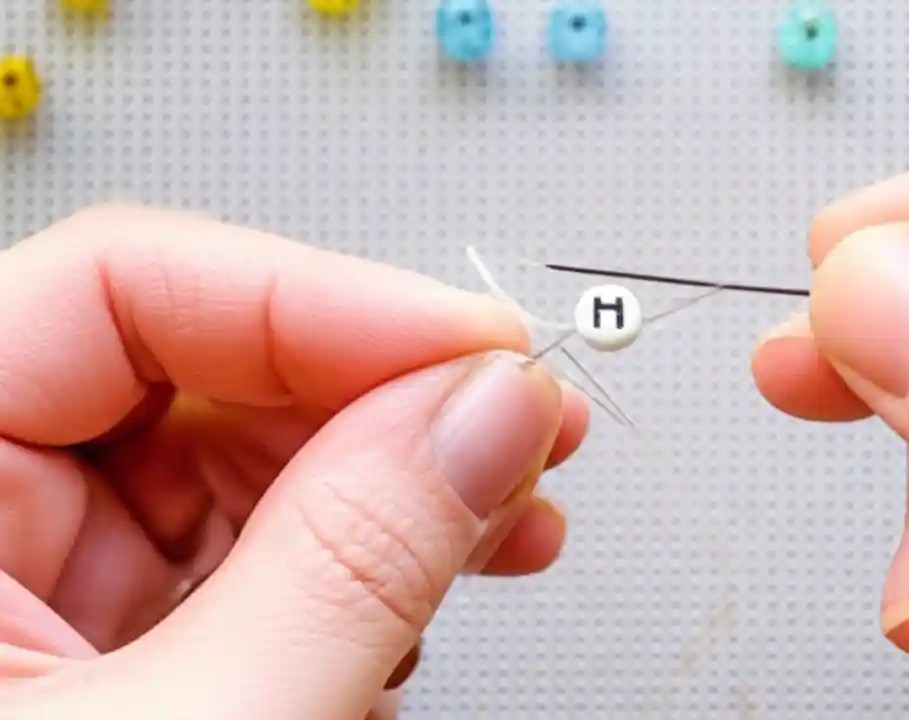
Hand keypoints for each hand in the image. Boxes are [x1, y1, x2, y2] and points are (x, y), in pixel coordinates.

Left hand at [0, 206, 588, 718]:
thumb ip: (350, 562)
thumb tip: (486, 409)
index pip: (114, 290)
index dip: (319, 297)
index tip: (474, 348)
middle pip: (204, 377)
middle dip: (389, 402)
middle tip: (519, 422)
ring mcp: (47, 595)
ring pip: (251, 470)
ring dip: (405, 488)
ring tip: (513, 512)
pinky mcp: (122, 657)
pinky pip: (259, 562)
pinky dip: (367, 571)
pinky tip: (438, 586)